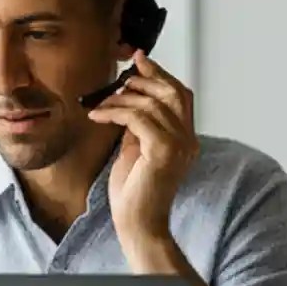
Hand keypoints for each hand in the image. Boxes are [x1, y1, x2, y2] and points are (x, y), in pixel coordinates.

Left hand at [87, 50, 197, 254]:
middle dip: (144, 79)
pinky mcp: (163, 151)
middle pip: (172, 93)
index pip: (181, 96)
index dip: (160, 74)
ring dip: (120, 99)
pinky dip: (114, 112)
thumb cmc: (135, 194)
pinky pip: (137, 118)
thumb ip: (139, 127)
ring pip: (151, 104)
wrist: (138, 225)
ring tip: (100, 105)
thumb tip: (128, 102)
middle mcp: (188, 140)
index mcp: (186, 140)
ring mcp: (179, 146)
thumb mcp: (135, 151)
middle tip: (120, 77)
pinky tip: (97, 116)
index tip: (139, 60)